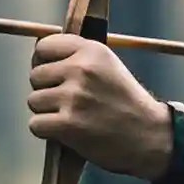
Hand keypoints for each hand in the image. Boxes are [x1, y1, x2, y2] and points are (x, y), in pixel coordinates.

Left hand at [26, 33, 172, 180]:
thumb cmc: (126, 103)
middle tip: (68, 102)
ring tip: (72, 117)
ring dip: (47, 112)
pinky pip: (35, 124)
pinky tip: (66, 132)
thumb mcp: (108, 67)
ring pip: (33, 101)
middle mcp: (81, 69)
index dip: (42, 61)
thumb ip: (78, 57)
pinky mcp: (68, 123)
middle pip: (35, 75)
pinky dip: (47, 131)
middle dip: (46, 90)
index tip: (51, 75)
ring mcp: (74, 96)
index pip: (44, 46)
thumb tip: (37, 53)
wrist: (150, 136)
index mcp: (91, 50)